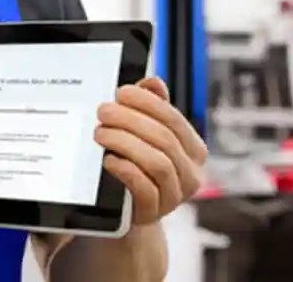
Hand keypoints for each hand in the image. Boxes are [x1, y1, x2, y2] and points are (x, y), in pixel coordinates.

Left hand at [94, 77, 208, 225]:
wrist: (127, 210)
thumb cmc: (137, 164)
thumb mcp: (144, 135)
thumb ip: (151, 108)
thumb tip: (152, 82)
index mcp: (192, 149)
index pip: (173, 119)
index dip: (147, 103)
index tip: (121, 92)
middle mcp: (190, 173)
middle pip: (164, 138)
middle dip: (130, 120)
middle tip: (103, 111)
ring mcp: (174, 195)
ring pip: (157, 162)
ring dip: (124, 142)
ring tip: (100, 133)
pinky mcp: (154, 211)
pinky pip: (145, 189)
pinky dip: (125, 170)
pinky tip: (108, 159)